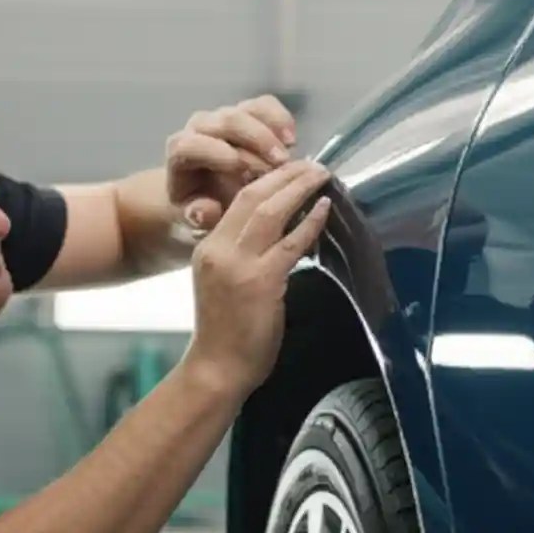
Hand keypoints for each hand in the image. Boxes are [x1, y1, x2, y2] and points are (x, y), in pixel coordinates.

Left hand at [166, 95, 297, 232]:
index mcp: (181, 153)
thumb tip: (205, 211)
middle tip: (281, 164)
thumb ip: (199, 215)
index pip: (191, 144)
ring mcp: (224, 116)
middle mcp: (199, 128)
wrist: (209, 191)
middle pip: (226, 121)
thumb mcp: (197, 219)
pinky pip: (265, 105)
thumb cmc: (202, 206)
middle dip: (256, 139)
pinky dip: (281, 119)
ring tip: (290, 153)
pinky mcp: (247, 111)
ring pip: (248, 110)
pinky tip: (293, 141)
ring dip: (273, 129)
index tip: (243, 171)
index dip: (216, 153)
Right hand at [181, 160, 331, 394]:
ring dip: (299, 189)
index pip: (237, 199)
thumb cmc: (225, 331)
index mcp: (208, 246)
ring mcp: (239, 265)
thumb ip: (244, 255)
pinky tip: (325, 209)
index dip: (268, 178)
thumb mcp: (224, 281)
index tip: (293, 169)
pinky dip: (309, 223)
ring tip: (321, 175)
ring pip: (269, 211)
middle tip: (313, 164)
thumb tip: (281, 231)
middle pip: (252, 196)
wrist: (217, 369)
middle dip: (286, 174)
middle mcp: (219, 249)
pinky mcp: (261, 282)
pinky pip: (289, 243)